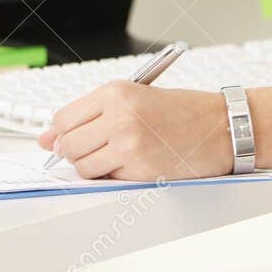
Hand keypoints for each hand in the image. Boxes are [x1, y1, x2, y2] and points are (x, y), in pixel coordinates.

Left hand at [37, 81, 232, 180]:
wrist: (224, 126)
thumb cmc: (186, 110)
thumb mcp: (137, 97)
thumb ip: (91, 114)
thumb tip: (48, 138)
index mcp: (117, 92)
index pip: (63, 118)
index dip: (62, 132)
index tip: (66, 137)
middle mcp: (120, 117)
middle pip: (68, 144)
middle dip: (75, 151)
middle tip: (96, 147)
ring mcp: (129, 145)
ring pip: (83, 166)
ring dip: (93, 166)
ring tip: (116, 154)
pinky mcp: (140, 170)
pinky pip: (107, 179)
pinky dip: (112, 176)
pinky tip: (132, 162)